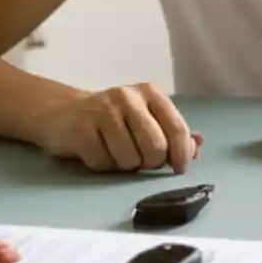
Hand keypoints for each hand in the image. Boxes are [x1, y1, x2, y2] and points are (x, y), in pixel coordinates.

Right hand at [34, 83, 201, 172]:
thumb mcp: (147, 119)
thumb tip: (197, 145)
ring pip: (129, 160)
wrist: (64, 112)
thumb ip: (174, 133)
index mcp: (150, 93)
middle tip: (139, 159)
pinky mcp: (80, 127)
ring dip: (124, 165)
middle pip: (155, 148)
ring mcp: (102, 110)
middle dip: (150, 163)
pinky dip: (102, 165)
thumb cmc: (115, 120)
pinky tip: (96, 151)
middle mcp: (127, 96)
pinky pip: (103, 163)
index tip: (179, 169)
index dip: (181, 155)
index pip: (177, 129)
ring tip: (115, 152)